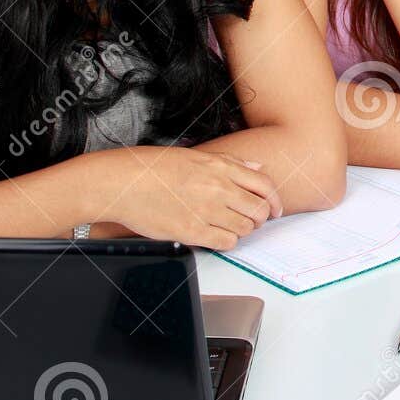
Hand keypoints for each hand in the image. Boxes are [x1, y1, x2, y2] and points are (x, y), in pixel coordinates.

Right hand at [98, 146, 283, 250]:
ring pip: (246, 228)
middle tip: (252, 221)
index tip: (275, 209)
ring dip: (243, 230)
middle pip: (260, 210)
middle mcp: (218, 188)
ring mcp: (206, 210)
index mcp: (221, 167)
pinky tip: (216, 236)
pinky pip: (226, 242)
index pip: (265, 185)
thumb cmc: (155, 169)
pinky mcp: (192, 231)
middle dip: (260, 218)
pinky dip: (227, 242)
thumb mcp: (196, 157)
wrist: (123, 183)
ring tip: (229, 227)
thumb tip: (256, 168)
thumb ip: (231, 163)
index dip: (275, 200)